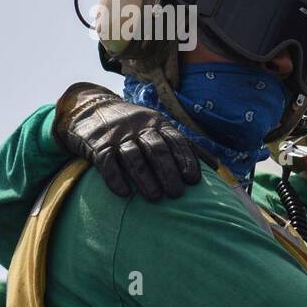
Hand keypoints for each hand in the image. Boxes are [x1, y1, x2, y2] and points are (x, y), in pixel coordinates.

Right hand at [53, 82, 211, 200]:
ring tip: (155, 198)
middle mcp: (139, 127)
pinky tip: (124, 193)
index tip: (193, 180)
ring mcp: (117, 135)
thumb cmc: (135, 126)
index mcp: (158, 124)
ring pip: (133, 156)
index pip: (175, 140)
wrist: (90, 109)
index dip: (185, 160)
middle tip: (177, 194)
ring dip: (145, 177)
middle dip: (168, 171)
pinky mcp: (97, 144)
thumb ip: (186, 145)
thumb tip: (215, 166)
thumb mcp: (160, 127)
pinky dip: (115, 177)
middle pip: (156, 149)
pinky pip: (106, 161)